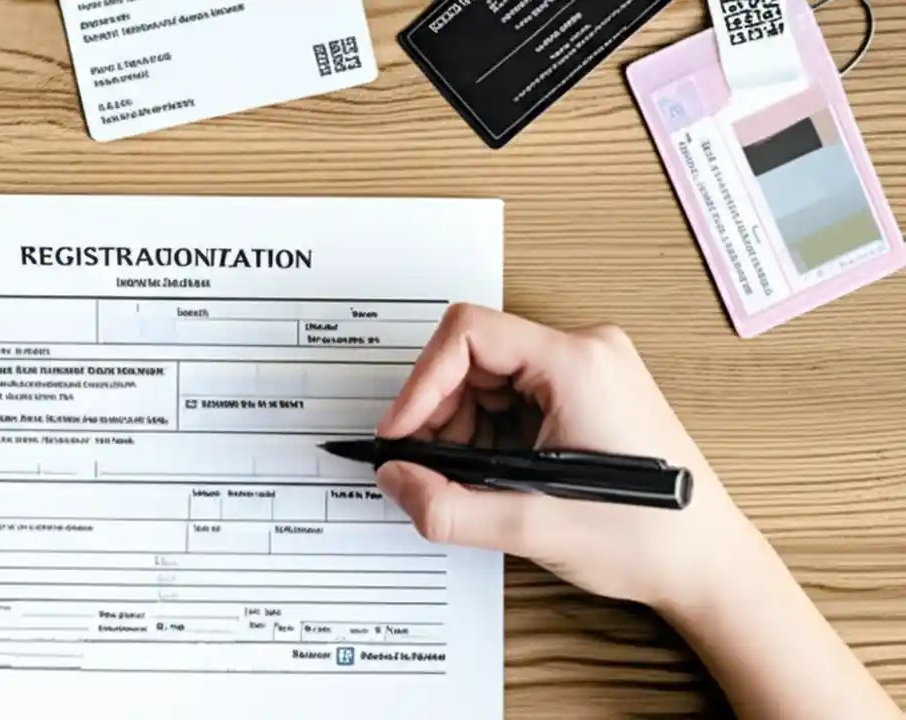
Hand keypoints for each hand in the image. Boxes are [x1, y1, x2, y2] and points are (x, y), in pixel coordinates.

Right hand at [375, 304, 756, 611]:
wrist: (707, 564)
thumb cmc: (650, 538)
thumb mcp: (532, 528)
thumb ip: (449, 506)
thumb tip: (396, 479)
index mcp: (579, 364)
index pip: (470, 333)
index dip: (422, 381)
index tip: (402, 430)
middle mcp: (587, 352)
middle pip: (476, 355)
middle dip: (440, 412)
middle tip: (429, 466)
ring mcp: (589, 370)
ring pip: (491, 376)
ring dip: (463, 426)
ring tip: (472, 480)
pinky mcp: (586, 392)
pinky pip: (514, 394)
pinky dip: (488, 432)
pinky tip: (497, 474)